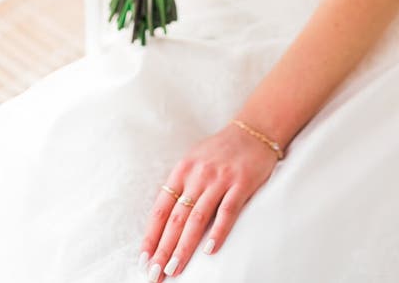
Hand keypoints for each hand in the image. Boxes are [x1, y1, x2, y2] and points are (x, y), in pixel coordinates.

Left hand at [138, 122, 279, 279]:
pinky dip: (217, 232)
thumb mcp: (195, 161)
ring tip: (175, 268)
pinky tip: (209, 251)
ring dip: (184, 246)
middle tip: (155, 274)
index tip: (145, 259)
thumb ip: (182, 186)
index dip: (151, 235)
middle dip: (164, 249)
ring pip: (197, 218)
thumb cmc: (221, 150)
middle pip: (176, 218)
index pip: (161, 209)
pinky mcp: (241, 183)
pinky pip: (227, 212)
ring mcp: (219, 179)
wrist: (253, 130)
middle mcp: (197, 175)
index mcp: (182, 170)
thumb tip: (164, 222)